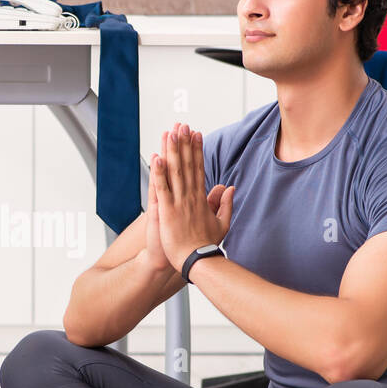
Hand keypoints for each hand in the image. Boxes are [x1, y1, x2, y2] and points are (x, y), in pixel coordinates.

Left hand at [151, 122, 234, 272]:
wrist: (197, 262)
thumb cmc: (206, 245)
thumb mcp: (222, 223)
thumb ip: (225, 204)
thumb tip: (229, 188)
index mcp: (201, 198)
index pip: (199, 168)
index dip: (197, 150)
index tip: (196, 134)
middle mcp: (190, 196)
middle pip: (187, 164)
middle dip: (184, 143)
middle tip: (182, 125)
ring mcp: (179, 202)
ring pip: (175, 171)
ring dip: (172, 151)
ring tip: (170, 133)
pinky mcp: (168, 210)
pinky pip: (162, 188)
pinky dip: (159, 173)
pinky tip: (157, 158)